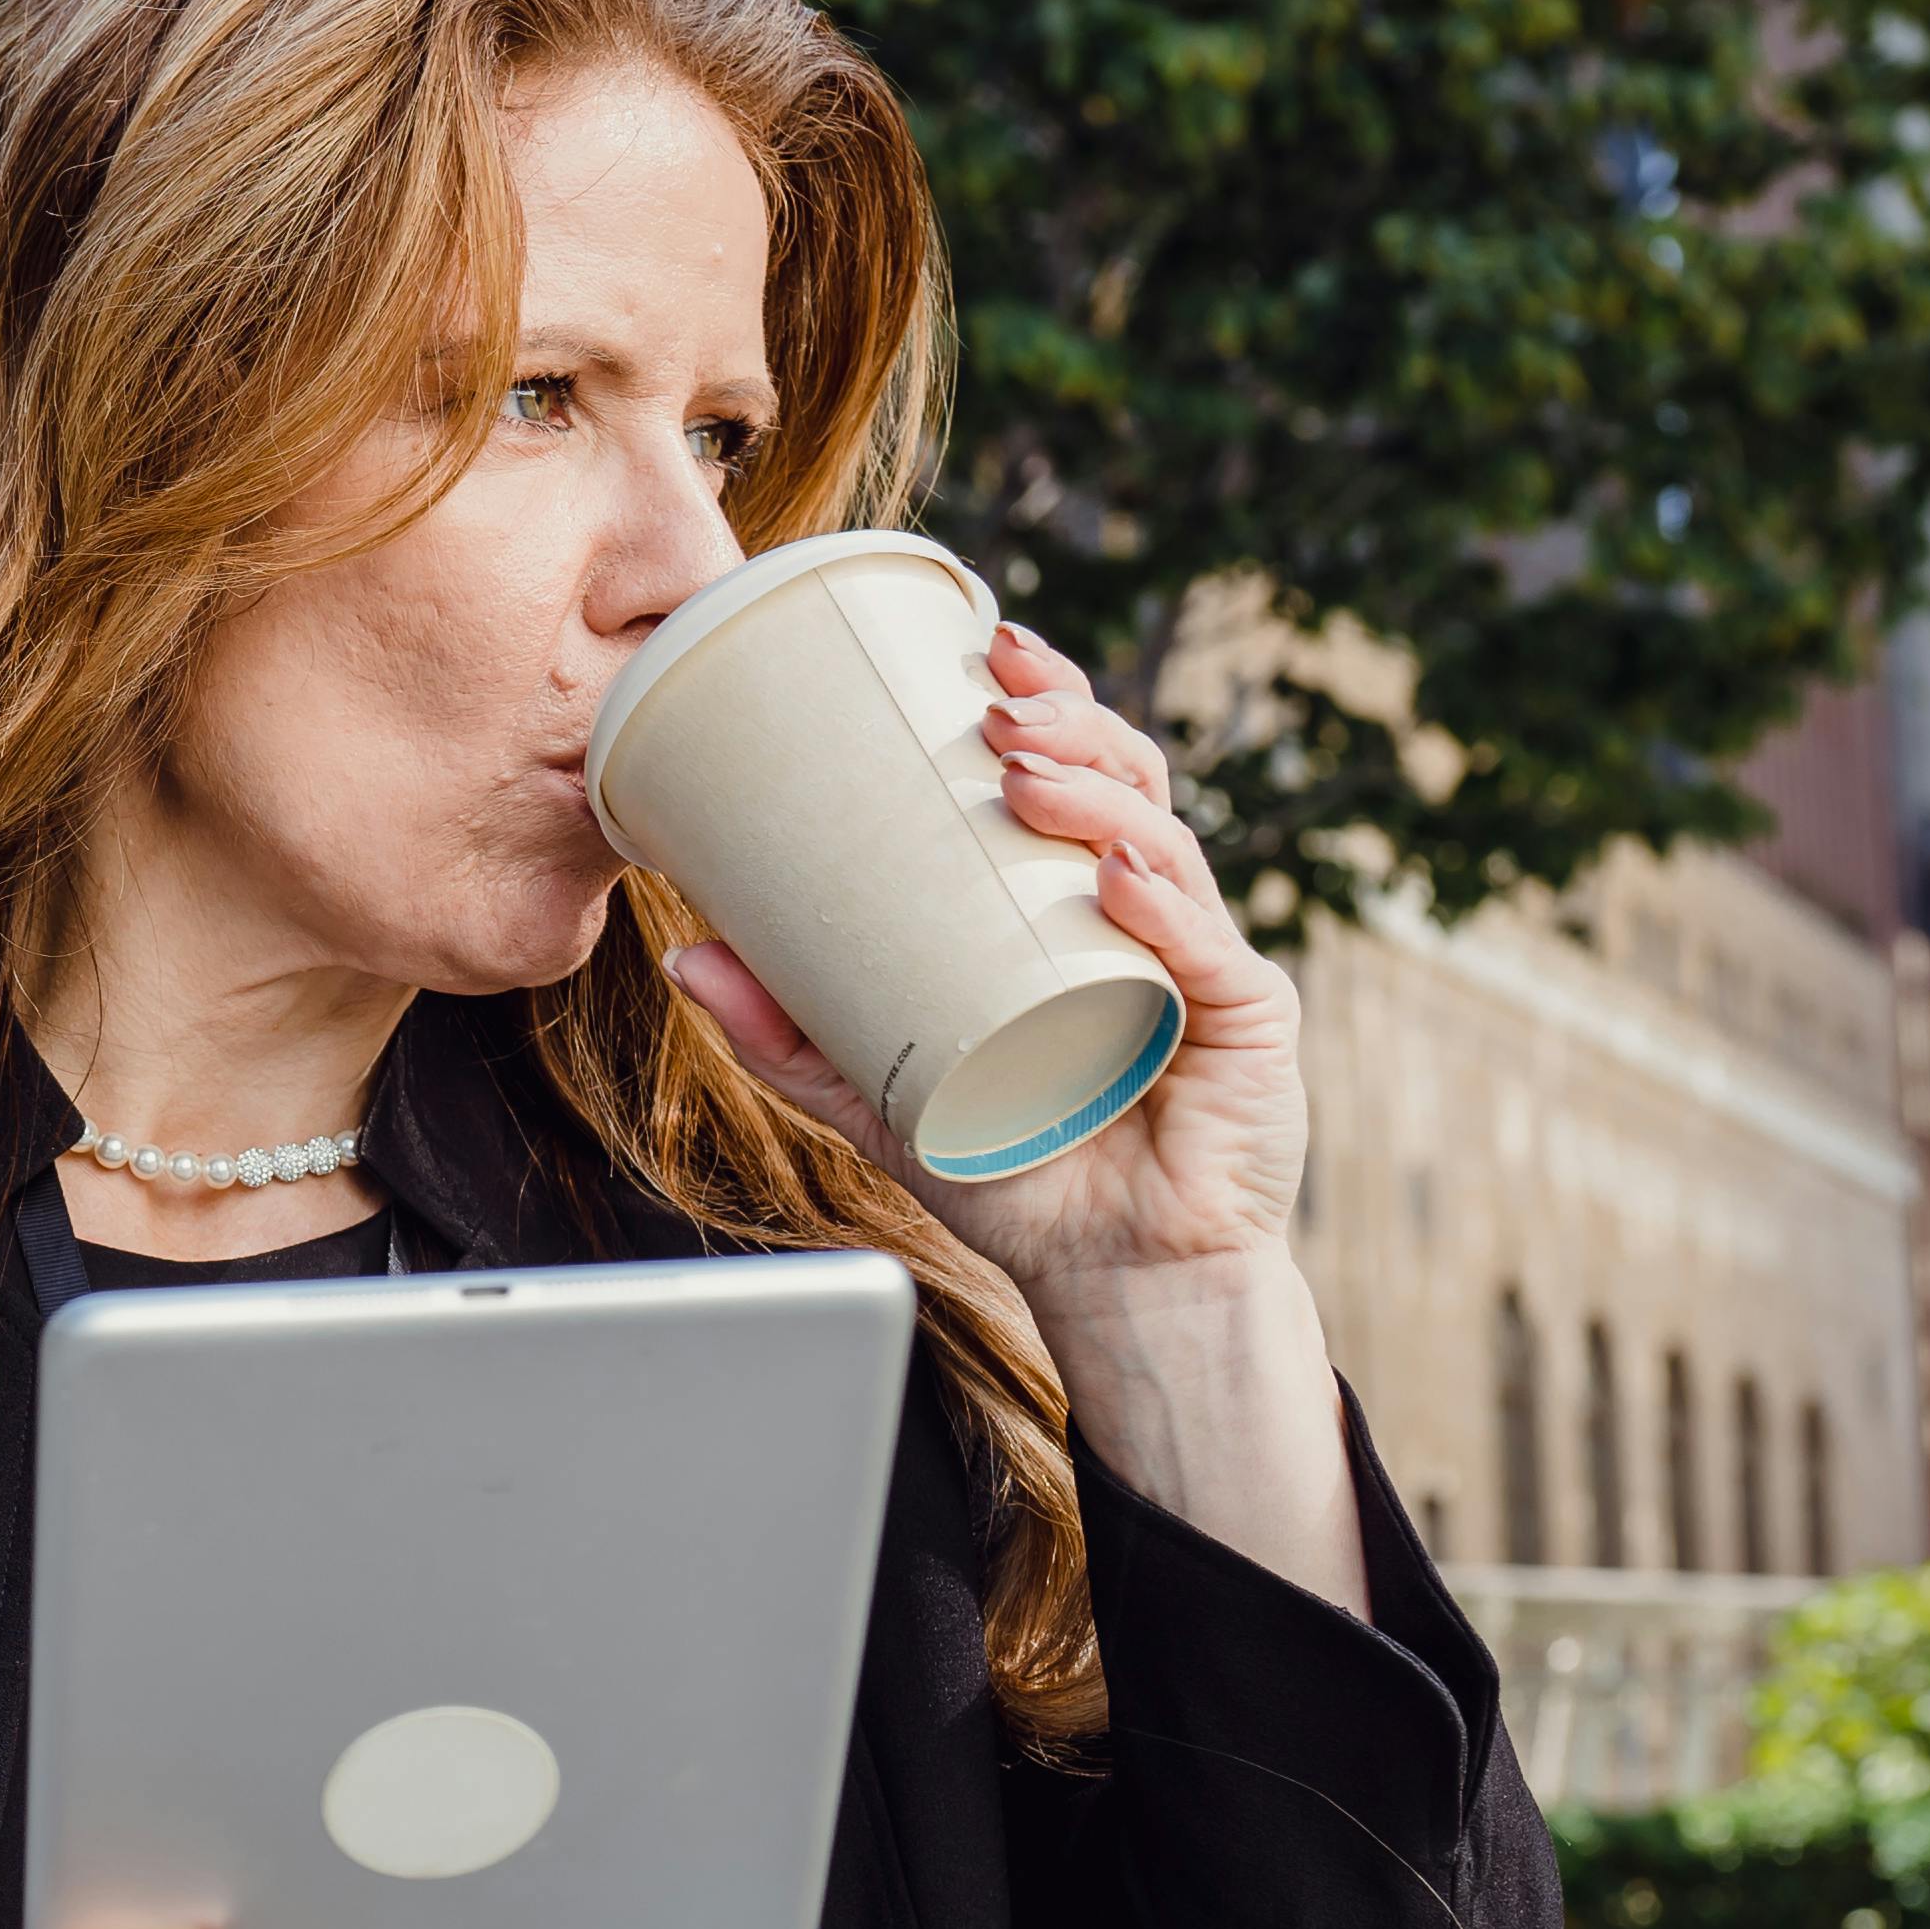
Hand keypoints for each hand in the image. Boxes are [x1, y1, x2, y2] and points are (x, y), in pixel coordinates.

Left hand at [656, 621, 1308, 1304]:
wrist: (1115, 1280)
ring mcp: (1203, 961)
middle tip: (993, 701)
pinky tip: (1116, 871)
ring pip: (1162, 843)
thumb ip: (788, 1034)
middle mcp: (1151, 913)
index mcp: (1079, 906)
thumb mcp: (879, 1097)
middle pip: (1127, 782)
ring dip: (1096, 792)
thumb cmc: (1016, 1173)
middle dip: (1066, 721)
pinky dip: (1161, 905)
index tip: (982, 648)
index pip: (1076, 775)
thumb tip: (684, 955)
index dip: (1044, 701)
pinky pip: (1206, 950)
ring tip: (1023, 770)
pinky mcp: (1245, 1024)